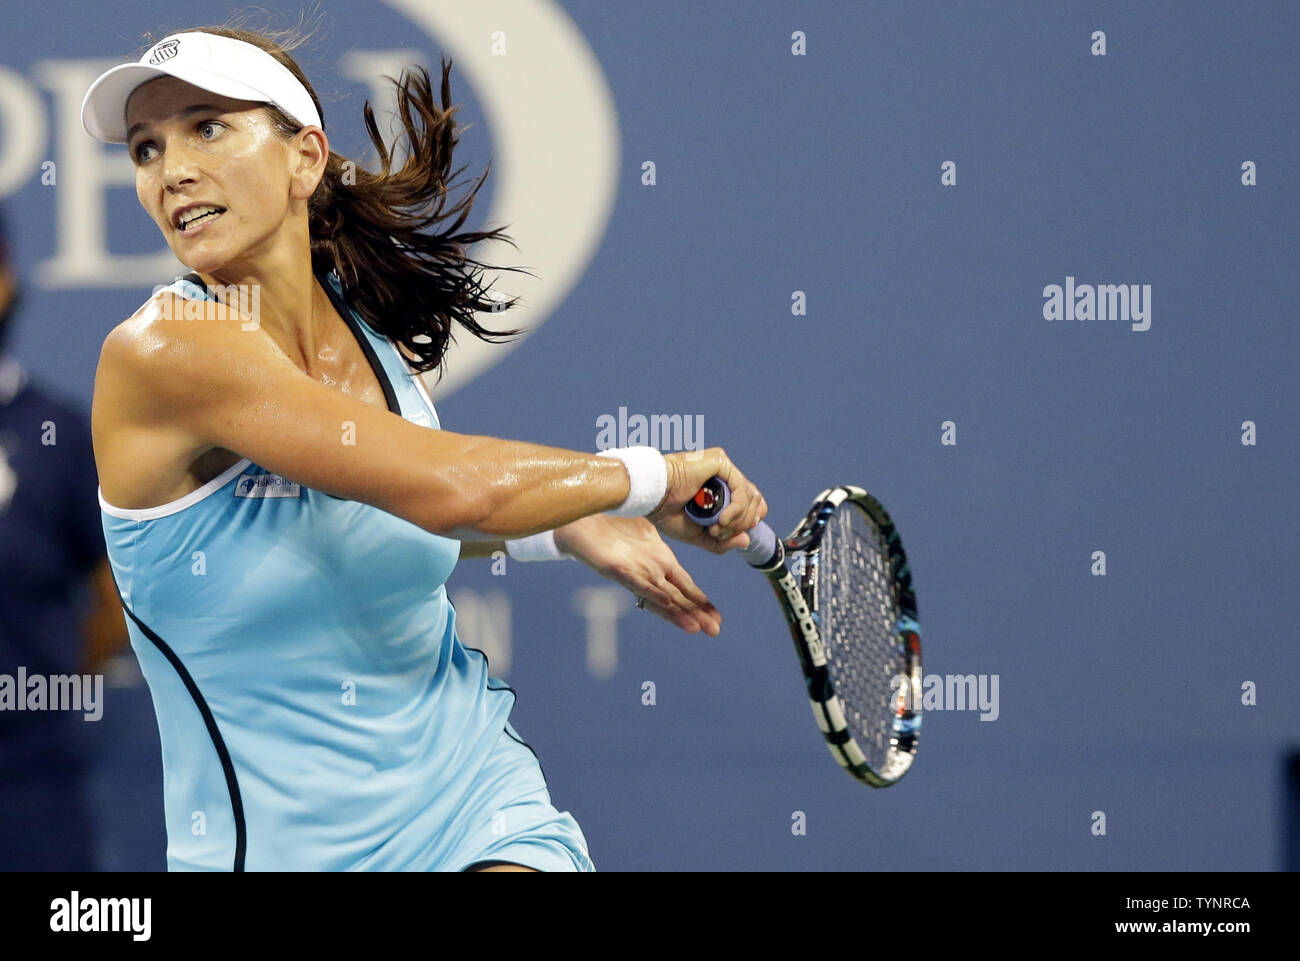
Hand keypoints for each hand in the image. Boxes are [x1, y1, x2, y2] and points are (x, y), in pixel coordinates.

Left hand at [554, 514, 721, 634]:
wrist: (579, 519)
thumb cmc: (612, 522)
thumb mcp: (645, 529)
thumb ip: (661, 542)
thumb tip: (677, 538)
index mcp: (660, 563)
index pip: (686, 588)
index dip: (702, 604)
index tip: (718, 619)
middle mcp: (650, 572)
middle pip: (678, 598)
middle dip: (698, 615)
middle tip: (715, 632)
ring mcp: (635, 572)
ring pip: (662, 596)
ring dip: (679, 613)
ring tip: (696, 628)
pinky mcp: (618, 569)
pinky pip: (639, 584)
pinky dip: (654, 595)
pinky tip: (668, 602)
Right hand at [646, 447, 767, 554]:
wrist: (651, 497)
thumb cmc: (667, 512)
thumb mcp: (698, 534)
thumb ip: (722, 541)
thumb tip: (747, 541)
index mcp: (719, 488)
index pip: (750, 502)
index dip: (749, 520)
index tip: (738, 533)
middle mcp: (724, 475)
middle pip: (754, 500)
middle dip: (743, 523)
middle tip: (720, 533)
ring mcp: (722, 467)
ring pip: (749, 496)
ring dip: (737, 520)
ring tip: (716, 529)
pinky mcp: (720, 461)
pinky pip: (740, 488)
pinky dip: (735, 509)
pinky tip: (721, 520)